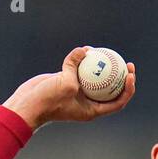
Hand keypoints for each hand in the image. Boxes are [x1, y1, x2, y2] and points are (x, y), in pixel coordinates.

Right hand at [1, 46, 136, 130]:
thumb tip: (83, 50)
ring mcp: (78, 92)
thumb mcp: (65, 84)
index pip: (117, 102)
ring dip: (102, 66)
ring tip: (107, 53)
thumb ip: (75, 67)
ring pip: (95, 78)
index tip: (130, 75)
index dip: (128, 89)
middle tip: (128, 63)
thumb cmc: (47, 101)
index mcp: (92, 110)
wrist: (27, 104)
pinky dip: (83, 60)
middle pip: (111, 90)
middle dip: (121, 77)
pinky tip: (85, 49)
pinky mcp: (67, 82)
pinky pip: (80, 70)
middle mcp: (87, 102)